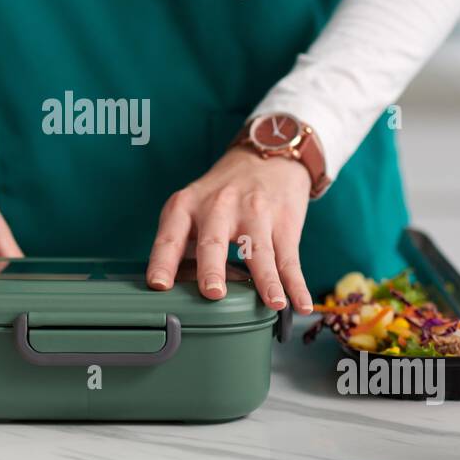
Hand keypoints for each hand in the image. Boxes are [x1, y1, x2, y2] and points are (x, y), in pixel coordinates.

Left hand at [147, 147, 313, 313]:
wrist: (267, 155)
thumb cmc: (223, 192)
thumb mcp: (193, 204)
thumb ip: (182, 243)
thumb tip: (173, 292)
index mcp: (187, 206)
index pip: (170, 237)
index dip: (163, 262)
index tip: (158, 285)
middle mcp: (218, 208)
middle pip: (213, 242)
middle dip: (212, 268)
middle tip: (213, 292)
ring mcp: (254, 215)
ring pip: (259, 251)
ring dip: (267, 280)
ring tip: (273, 303)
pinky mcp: (283, 223)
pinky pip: (289, 259)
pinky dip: (296, 285)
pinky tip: (301, 304)